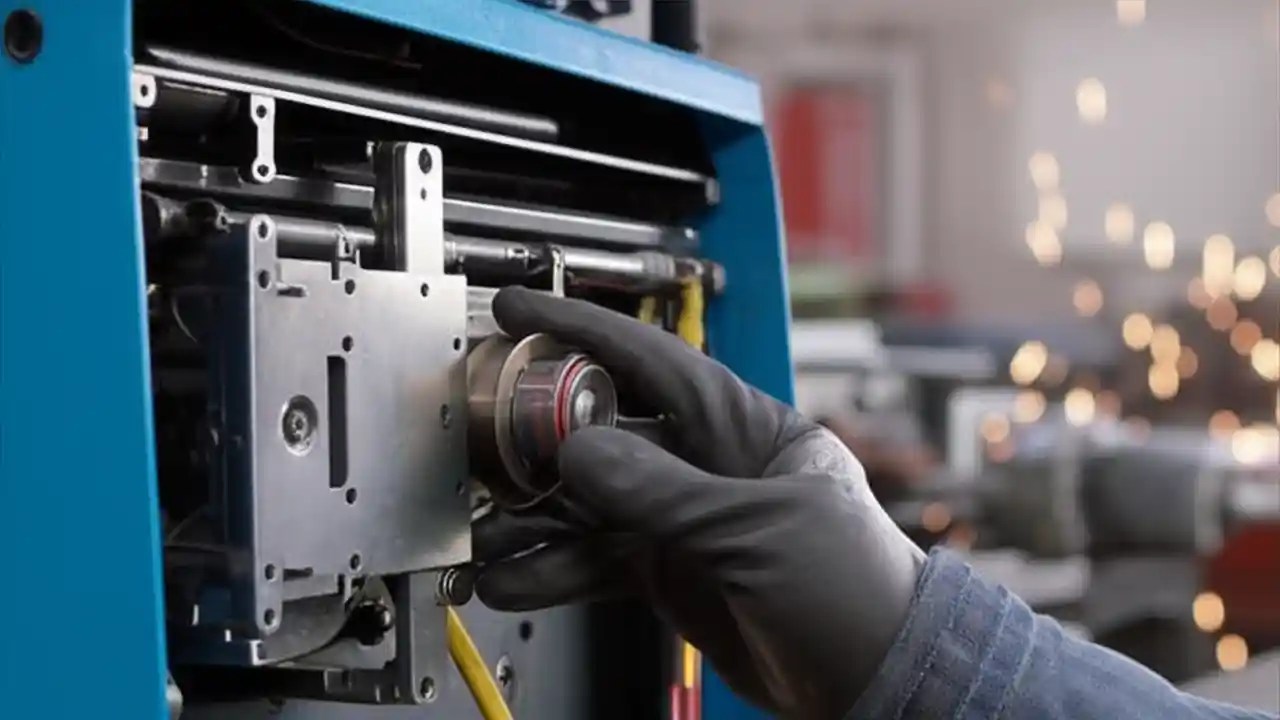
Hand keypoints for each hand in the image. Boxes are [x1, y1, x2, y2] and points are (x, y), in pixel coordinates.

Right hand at [473, 287, 925, 718]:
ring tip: (485, 530)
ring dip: (535, 518)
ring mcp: (686, 520)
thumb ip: (664, 492)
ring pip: (591, 504)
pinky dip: (553, 570)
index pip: (652, 361)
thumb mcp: (757, 529)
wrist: (878, 679)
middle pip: (606, 431)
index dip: (584, 332)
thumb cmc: (858, 589)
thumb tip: (582, 453)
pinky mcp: (671, 573)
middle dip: (541, 437)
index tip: (525, 312)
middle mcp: (708, 464)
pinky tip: (513, 577)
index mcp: (744, 426)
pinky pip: (597, 561)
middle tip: (486, 441)